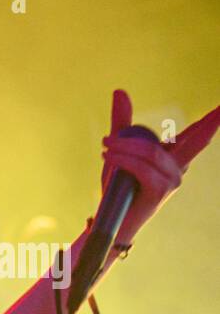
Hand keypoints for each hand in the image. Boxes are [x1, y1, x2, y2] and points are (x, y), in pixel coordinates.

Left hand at [99, 89, 219, 246]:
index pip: (198, 135)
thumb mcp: (120, 151)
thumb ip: (122, 123)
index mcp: (175, 159)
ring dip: (124, 147)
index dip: (213, 121)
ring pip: (151, 152)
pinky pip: (142, 167)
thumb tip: (120, 91)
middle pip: (187, 138)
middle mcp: (179, 169)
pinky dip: (123, 160)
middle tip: (203, 112)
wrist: (110, 223)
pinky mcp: (160, 190)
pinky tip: (108, 156)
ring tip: (105, 146)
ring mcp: (172, 180)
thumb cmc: (117, 188)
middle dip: (201, 123)